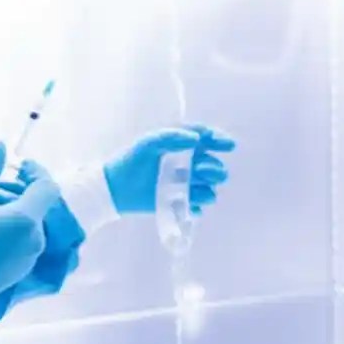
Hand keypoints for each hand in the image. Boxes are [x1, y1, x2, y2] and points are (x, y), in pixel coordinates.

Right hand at [0, 142, 61, 301]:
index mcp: (26, 220)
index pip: (47, 187)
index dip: (35, 170)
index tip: (17, 163)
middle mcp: (35, 241)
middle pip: (38, 206)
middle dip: (20, 189)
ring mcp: (27, 260)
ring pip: (29, 225)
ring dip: (14, 209)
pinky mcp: (16, 272)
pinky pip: (22, 242)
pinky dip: (11, 228)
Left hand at [104, 125, 234, 213]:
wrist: (115, 187)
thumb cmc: (132, 159)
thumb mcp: (149, 142)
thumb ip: (173, 136)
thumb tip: (196, 139)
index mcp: (184, 146)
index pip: (208, 141)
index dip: (220, 141)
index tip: (228, 145)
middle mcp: (190, 165)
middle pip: (215, 167)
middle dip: (213, 169)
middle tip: (201, 170)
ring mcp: (186, 185)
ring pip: (210, 189)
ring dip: (207, 189)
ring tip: (192, 189)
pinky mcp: (180, 203)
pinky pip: (197, 207)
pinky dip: (196, 206)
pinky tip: (188, 203)